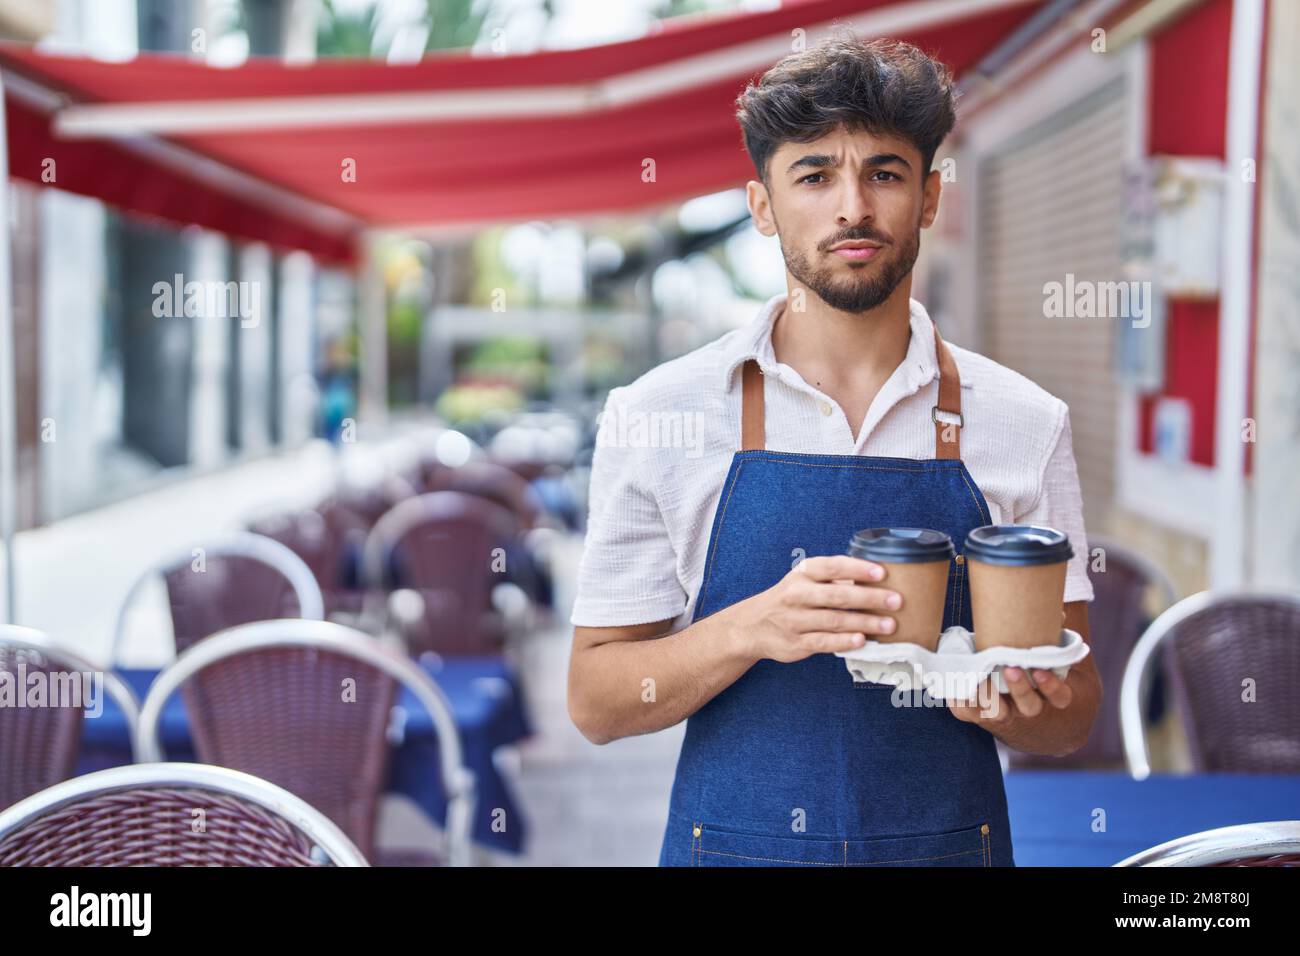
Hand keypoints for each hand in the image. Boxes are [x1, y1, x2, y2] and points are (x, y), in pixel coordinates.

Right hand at [728, 555, 900, 663]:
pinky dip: (844, 641)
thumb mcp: (805, 581)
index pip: (832, 567)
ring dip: (865, 623)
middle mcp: (797, 595)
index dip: (857, 569)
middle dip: (869, 598)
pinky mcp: (796, 643)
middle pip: (837, 596)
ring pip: (834, 620)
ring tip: (889, 625)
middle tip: (896, 601)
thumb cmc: (790, 599)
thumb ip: (835, 580)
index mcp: (802, 574)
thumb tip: (876, 579)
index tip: (882, 572)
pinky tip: (862, 641)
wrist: (752, 626)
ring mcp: (795, 620)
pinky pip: (824, 642)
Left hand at [951, 607, 1072, 723]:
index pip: (1060, 697)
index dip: (1052, 687)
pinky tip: (955, 681)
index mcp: (1044, 694)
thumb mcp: (1033, 649)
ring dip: (989, 696)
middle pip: (1030, 707)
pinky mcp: (974, 713)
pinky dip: (960, 698)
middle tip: (1011, 669)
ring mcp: (1001, 714)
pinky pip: (967, 711)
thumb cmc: (1018, 660)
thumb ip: (1045, 634)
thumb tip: (1058, 614)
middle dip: (1020, 689)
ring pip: (998, 713)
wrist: (996, 688)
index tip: (1040, 670)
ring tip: (979, 677)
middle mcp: (1024, 707)